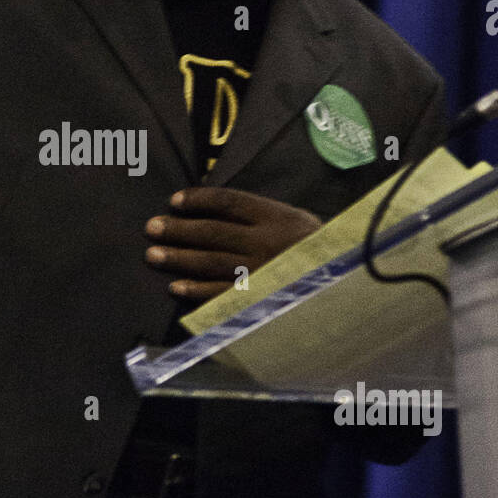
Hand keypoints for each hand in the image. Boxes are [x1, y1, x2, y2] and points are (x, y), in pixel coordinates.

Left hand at [144, 186, 321, 302]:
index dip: (199, 199)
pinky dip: (196, 290)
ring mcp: (262, 271)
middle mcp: (267, 242)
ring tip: (152, 254)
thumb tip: (216, 209)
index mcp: (276, 217)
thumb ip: (262, 214)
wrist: (346, 281)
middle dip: (178, 229)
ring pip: (212, 262)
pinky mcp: (259, 298)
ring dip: (179, 258)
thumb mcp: (297, 220)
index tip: (174, 201)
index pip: (229, 202)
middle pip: (213, 232)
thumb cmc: (317, 249)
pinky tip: (175, 287)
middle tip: (151, 227)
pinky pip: (222, 294)